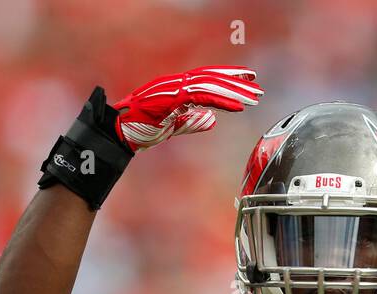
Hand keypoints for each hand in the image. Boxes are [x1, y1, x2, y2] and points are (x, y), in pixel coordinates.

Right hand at [114, 66, 262, 150]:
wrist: (119, 133)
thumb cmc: (140, 128)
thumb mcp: (172, 126)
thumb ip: (191, 122)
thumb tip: (212, 120)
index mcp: (176, 88)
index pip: (206, 78)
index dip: (227, 78)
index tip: (247, 80)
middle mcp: (176, 83)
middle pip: (212, 77)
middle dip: (236, 81)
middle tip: (257, 86)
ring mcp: (173, 88)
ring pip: (210, 85)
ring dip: (234, 91)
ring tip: (253, 97)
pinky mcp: (172, 98)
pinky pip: (202, 97)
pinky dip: (222, 101)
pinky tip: (238, 107)